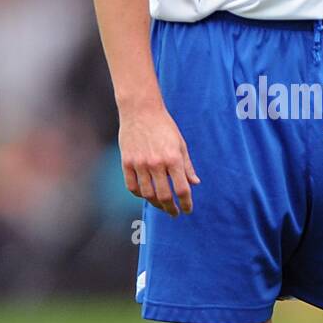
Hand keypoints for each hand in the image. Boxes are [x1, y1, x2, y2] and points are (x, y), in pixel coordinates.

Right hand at [119, 100, 198, 214]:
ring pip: (147, 194)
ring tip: (161, 205)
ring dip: (156, 204)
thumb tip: (195, 183)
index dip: (186, 203)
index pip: (182, 189)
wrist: (141, 110)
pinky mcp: (127, 162)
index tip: (187, 210)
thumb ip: (187, 165)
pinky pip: (132, 186)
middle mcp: (157, 163)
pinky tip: (146, 195)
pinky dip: (139, 194)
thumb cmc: (164, 126)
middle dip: (171, 208)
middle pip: (164, 196)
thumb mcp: (180, 144)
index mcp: (173, 158)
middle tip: (174, 213)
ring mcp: (140, 163)